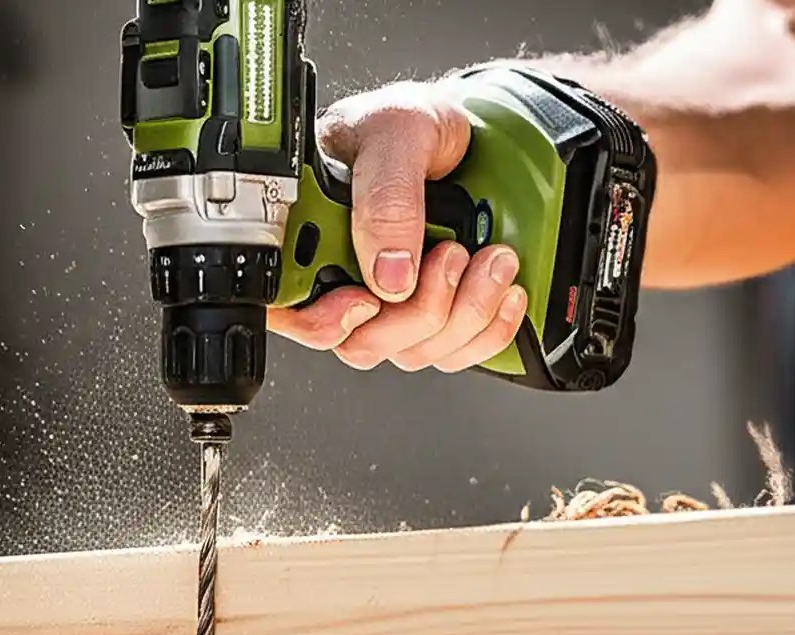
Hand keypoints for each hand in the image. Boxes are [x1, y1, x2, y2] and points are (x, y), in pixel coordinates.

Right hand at [268, 82, 527, 372]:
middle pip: (361, 343)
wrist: (473, 127)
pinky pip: (458, 352)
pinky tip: (503, 286)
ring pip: (415, 351)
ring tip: (492, 254)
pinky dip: (489, 328)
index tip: (368, 300)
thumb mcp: (397, 132)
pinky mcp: (437, 313)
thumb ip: (387, 198)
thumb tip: (388, 274)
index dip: (323, 321)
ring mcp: (391, 302)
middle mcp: (344, 276)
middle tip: (453, 252)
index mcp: (309, 232)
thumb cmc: (412, 122)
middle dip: (418, 311)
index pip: (290, 308)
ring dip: (465, 312)